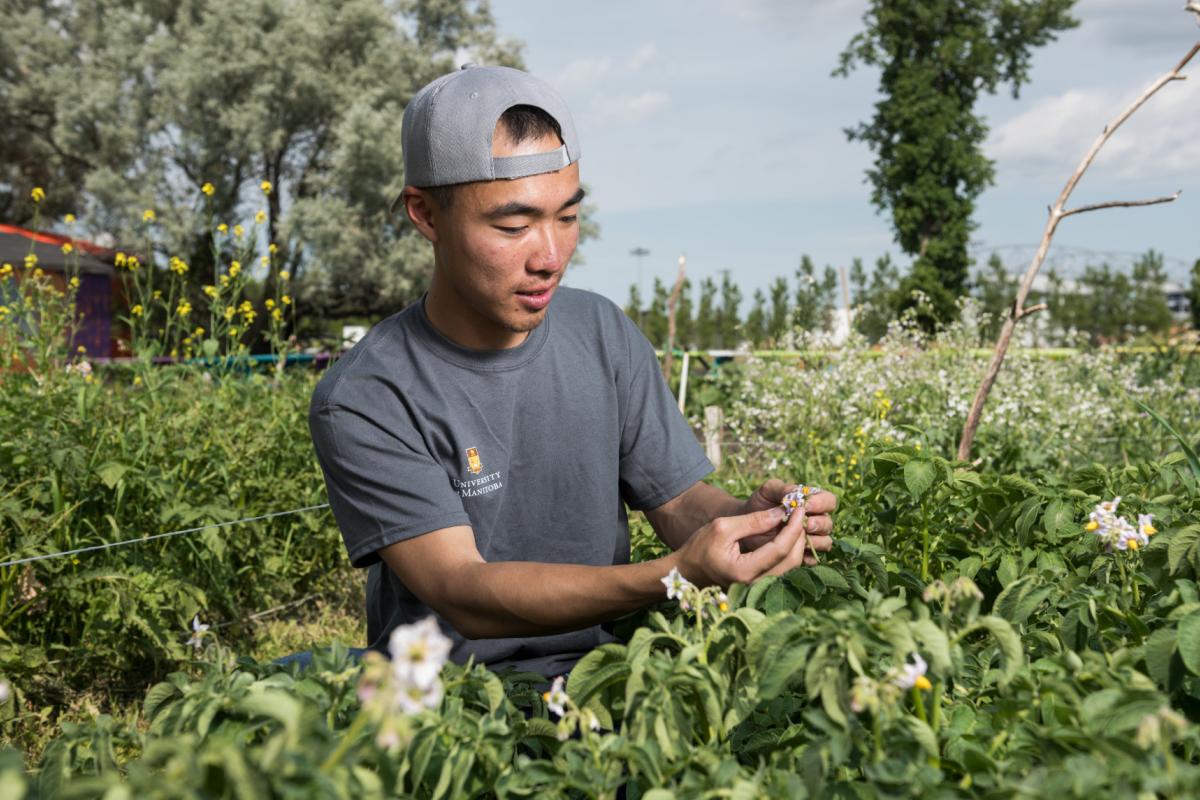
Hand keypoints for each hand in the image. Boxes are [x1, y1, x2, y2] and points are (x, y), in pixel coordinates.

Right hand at [673, 502, 815, 588]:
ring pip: (790, 566)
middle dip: (799, 535)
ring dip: (796, 543)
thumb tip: (781, 513)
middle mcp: (755, 584)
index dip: (793, 528)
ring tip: (793, 522)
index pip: (780, 549)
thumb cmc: (700, 548)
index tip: (798, 508)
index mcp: (744, 571)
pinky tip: (785, 535)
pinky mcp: (759, 586)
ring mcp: (758, 588)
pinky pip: (782, 569)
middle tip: (798, 514)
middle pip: (791, 560)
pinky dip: (788, 551)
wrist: (687, 571)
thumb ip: (752, 521)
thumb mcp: (722, 527)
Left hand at [740, 479, 835, 563]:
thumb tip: (796, 494)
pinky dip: (807, 556)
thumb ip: (782, 489)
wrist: (745, 522)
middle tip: (806, 524)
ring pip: (825, 542)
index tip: (806, 505)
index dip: (821, 503)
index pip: (829, 501)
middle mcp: (816, 521)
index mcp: (812, 502)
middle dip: (819, 523)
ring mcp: (811, 539)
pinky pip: (813, 559)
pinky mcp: (803, 555)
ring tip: (799, 537)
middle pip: (829, 524)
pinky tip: (793, 551)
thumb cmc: (759, 503)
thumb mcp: (768, 491)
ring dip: (815, 540)